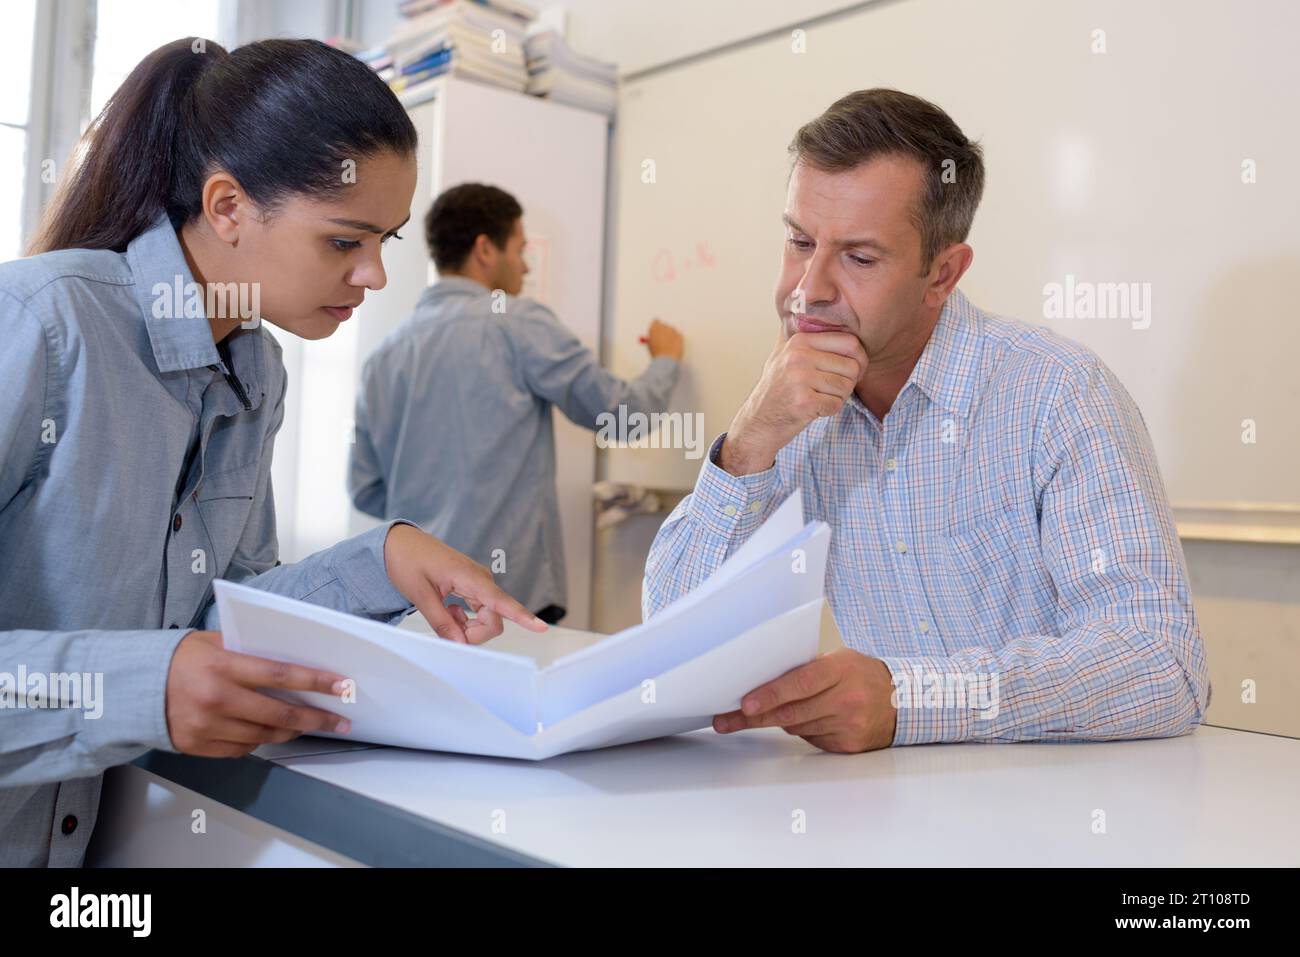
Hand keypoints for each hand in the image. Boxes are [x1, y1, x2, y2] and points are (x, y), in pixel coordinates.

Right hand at [165, 631, 352, 757]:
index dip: (316, 682)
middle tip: (338, 719)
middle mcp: (217, 699)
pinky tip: (269, 731)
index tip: (342, 686)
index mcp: (223, 667)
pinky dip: (260, 739)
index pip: (281, 675)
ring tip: (308, 724)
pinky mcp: (200, 746)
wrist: (134, 687)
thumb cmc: (178, 659)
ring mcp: (208, 726)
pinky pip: (243, 748)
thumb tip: (292, 659)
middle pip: (280, 714)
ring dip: (291, 731)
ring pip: (265, 734)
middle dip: (316, 717)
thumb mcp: (214, 642)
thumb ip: (249, 651)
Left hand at [383, 523, 547, 643]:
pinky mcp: (475, 587)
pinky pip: (481, 612)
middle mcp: (481, 580)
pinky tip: (450, 610)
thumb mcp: (420, 594)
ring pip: (487, 619)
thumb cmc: (408, 562)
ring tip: (445, 613)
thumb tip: (459, 644)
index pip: (500, 602)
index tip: (542, 627)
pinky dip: (466, 620)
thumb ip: (441, 621)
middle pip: (493, 621)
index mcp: (469, 577)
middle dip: (473, 633)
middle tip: (447, 628)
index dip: (522, 617)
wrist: (401, 543)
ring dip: (467, 627)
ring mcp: (480, 583)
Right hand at [644, 318, 683, 360]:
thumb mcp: (650, 344)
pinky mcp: (680, 334)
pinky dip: (676, 341)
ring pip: (672, 331)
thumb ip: (652, 339)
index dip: (656, 328)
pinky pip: (678, 336)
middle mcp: (664, 326)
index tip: (657, 333)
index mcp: (654, 327)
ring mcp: (673, 330)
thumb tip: (654, 338)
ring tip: (668, 348)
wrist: (666, 359)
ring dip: (671, 336)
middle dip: (664, 332)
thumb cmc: (657, 353)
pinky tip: (673, 349)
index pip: (656, 322)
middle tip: (663, 341)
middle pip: (664, 326)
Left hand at [712, 649, 896, 752]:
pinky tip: (805, 718)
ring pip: (796, 727)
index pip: (800, 683)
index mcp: (840, 669)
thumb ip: (805, 666)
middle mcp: (846, 698)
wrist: (900, 699)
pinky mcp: (848, 745)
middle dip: (755, 717)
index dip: (770, 694)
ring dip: (777, 720)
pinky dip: (800, 729)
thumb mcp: (838, 658)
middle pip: (791, 712)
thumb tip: (760, 675)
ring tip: (761, 712)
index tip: (745, 704)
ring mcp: (849, 724)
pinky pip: (810, 739)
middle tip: (726, 719)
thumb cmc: (859, 674)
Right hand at [719, 330, 866, 475]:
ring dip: (838, 398)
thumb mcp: (781, 354)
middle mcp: (798, 356)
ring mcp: (799, 379)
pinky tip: (814, 409)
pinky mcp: (802, 402)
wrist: (757, 422)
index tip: (854, 371)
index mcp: (799, 342)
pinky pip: (835, 405)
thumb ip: (796, 333)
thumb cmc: (776, 390)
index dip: (860, 358)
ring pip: (845, 387)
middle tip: (832, 390)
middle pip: (852, 366)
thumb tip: (802, 301)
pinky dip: (829, 410)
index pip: (850, 342)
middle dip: (848, 382)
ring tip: (820, 398)